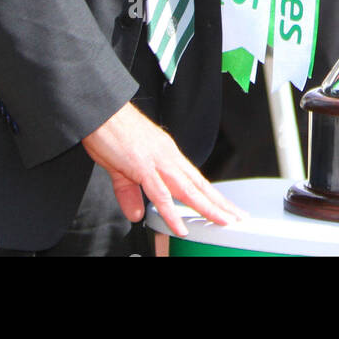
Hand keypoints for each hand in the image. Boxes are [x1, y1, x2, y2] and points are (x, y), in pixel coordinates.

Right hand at [82, 102, 243, 237]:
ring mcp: (158, 160)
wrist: (101, 111)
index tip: (225, 207)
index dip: (211, 195)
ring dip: (207, 208)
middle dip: (219, 203)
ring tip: (222, 222)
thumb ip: (130, 193)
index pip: (195, 179)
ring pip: (188, 190)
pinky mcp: (142, 166)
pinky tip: (180, 227)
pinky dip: (171, 212)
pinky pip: (160, 194)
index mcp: (167, 154)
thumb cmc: (112, 131)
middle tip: (237, 217)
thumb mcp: (121, 168)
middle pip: (199, 185)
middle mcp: (168, 156)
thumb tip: (136, 214)